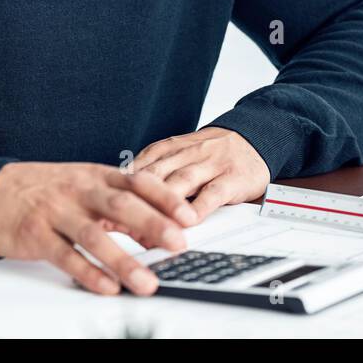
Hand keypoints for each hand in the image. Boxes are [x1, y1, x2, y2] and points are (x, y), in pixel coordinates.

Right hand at [0, 162, 198, 295]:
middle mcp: (80, 191)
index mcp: (97, 176)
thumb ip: (121, 207)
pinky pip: (66, 256)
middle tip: (178, 244)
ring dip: (123, 260)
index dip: (165, 198)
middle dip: (153, 224)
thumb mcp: (87, 188)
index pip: (138, 182)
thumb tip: (158, 231)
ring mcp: (57, 212)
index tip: (190, 216)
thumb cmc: (47, 190)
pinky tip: (107, 286)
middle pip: (121, 205)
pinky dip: (88, 272)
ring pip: (94, 235)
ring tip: (146, 282)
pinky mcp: (36, 234)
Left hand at [131, 127, 271, 221]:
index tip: (109, 207)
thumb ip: (155, 169)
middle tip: (123, 224)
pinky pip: (213, 193)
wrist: (253, 136)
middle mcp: (187, 153)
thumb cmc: (210, 153)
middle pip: (157, 175)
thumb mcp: (179, 153)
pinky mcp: (231, 177)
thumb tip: (120, 190)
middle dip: (139, 200)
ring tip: (152, 226)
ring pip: (182, 182)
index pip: (141, 166)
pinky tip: (189, 223)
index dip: (124, 188)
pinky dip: (199, 208)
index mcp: (170, 147)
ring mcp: (210, 164)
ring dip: (165, 204)